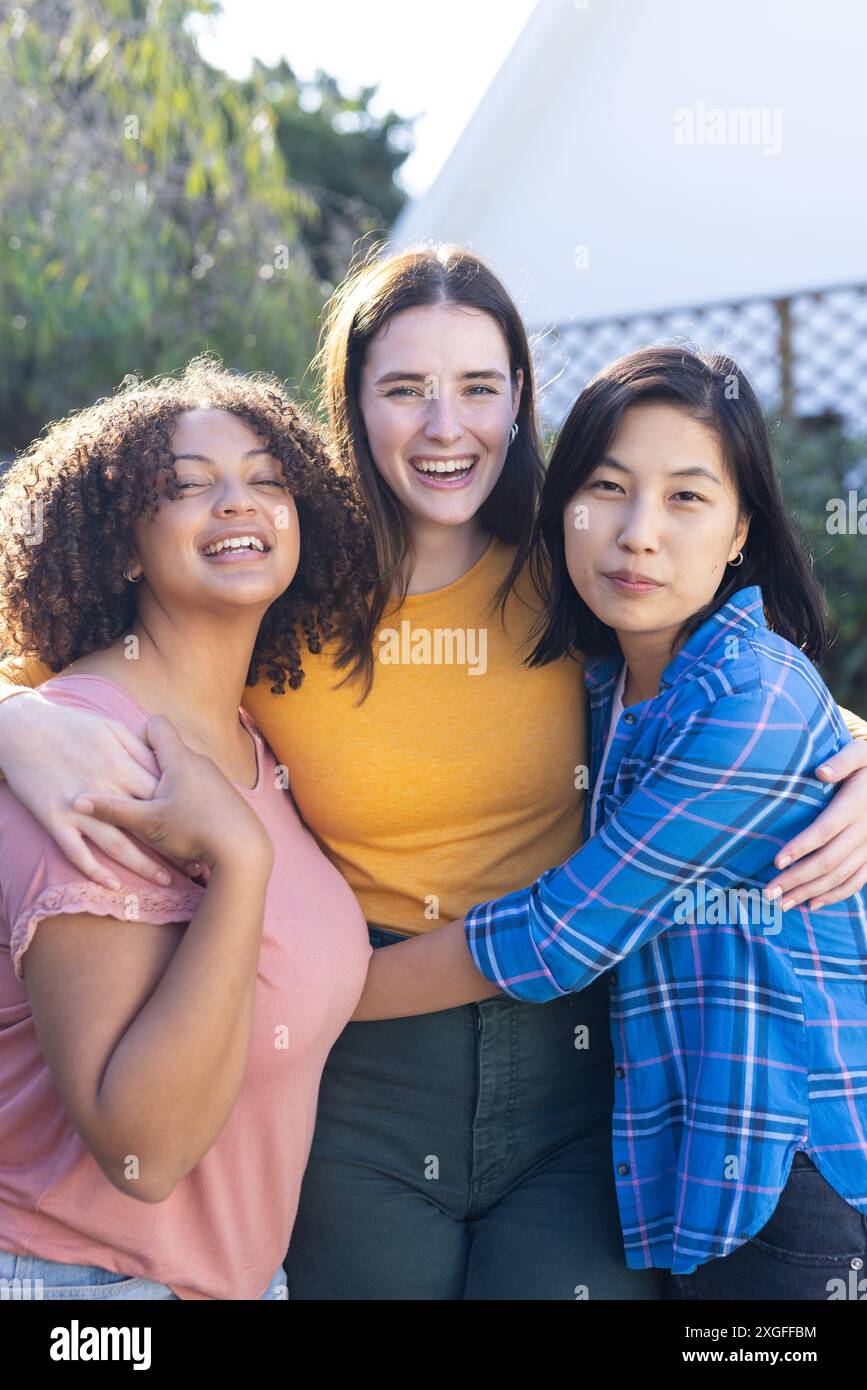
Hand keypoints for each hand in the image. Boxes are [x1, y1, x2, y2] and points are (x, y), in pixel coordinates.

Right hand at [0, 689, 192, 889]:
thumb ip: (139, 749)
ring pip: (116, 843)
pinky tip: (114, 884)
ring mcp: (78, 807)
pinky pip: (77, 851)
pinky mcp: (54, 819)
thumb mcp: (110, 730)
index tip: (200, 822)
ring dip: (142, 863)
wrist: (20, 729)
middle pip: (147, 821)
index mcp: (121, 764)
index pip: (162, 791)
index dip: (183, 809)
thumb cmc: (68, 725)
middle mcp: (105, 789)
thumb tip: (165, 759)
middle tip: (195, 863)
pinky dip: (96, 869)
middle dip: (172, 842)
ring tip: (166, 880)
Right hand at [74, 715, 273, 873]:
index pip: (157, 724)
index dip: (139, 736)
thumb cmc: (194, 832)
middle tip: (137, 793)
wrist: (244, 851)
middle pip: (169, 750)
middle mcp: (200, 761)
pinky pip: (199, 787)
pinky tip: (182, 824)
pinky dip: (186, 799)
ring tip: (159, 814)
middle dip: (149, 768)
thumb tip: (78, 800)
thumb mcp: (148, 823)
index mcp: (180, 759)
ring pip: (184, 770)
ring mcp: (216, 777)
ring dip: (168, 787)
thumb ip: (113, 810)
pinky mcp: (226, 795)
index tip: (131, 761)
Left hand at [767, 741, 866, 909]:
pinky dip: (835, 896)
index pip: (825, 830)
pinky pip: (857, 882)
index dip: (801, 847)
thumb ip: (841, 761)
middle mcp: (865, 830)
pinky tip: (812, 904)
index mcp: (855, 805)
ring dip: (810, 892)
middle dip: (797, 879)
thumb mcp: (861, 754)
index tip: (776, 861)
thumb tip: (820, 772)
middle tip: (769, 892)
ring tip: (782, 903)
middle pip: (828, 860)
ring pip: (840, 876)